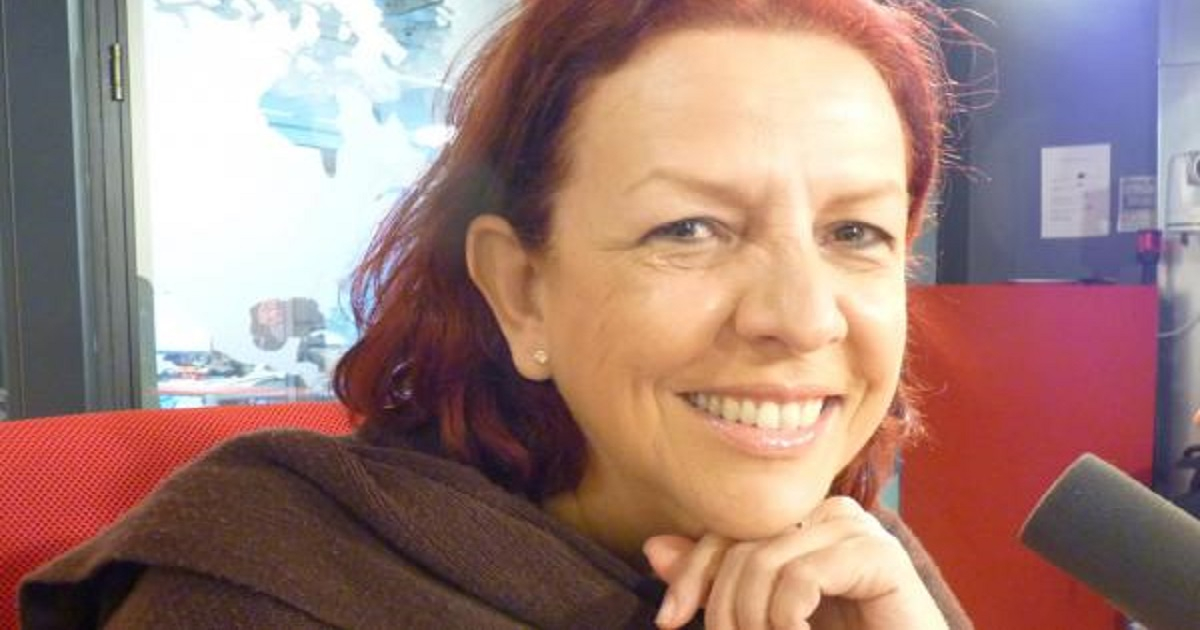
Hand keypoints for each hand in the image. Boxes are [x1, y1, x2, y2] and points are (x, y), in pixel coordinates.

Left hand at [643, 497, 947, 629]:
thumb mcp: (766, 617)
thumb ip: (718, 583)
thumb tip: (654, 548)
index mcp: (799, 521)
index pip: (724, 530)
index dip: (690, 574)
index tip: (668, 621)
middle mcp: (827, 512)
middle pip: (740, 546)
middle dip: (723, 610)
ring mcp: (856, 527)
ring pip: (763, 563)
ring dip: (756, 624)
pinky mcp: (879, 553)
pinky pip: (799, 578)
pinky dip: (788, 622)